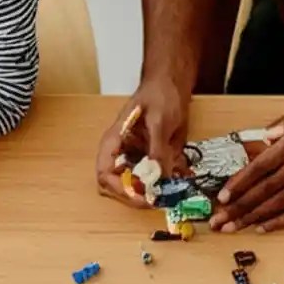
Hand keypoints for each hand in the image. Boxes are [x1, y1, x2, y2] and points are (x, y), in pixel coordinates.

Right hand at [94, 79, 189, 207]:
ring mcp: (136, 156)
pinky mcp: (151, 158)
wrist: (173, 83)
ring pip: (137, 185)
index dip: (120, 189)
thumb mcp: (159, 120)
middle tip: (157, 200)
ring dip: (152, 192)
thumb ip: (157, 149)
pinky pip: (154, 177)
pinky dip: (165, 183)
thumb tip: (158, 177)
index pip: (105, 173)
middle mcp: (122, 152)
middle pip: (118, 185)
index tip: (141, 197)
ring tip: (171, 192)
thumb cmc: (159, 94)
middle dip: (136, 196)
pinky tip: (179, 179)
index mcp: (114, 141)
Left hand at [209, 114, 283, 232]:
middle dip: (236, 208)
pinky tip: (261, 229)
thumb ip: (275, 129)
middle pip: (261, 192)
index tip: (221, 196)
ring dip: (250, 219)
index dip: (237, 184)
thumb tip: (259, 140)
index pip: (256, 169)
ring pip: (273, 206)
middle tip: (217, 221)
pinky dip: (277, 223)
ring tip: (231, 228)